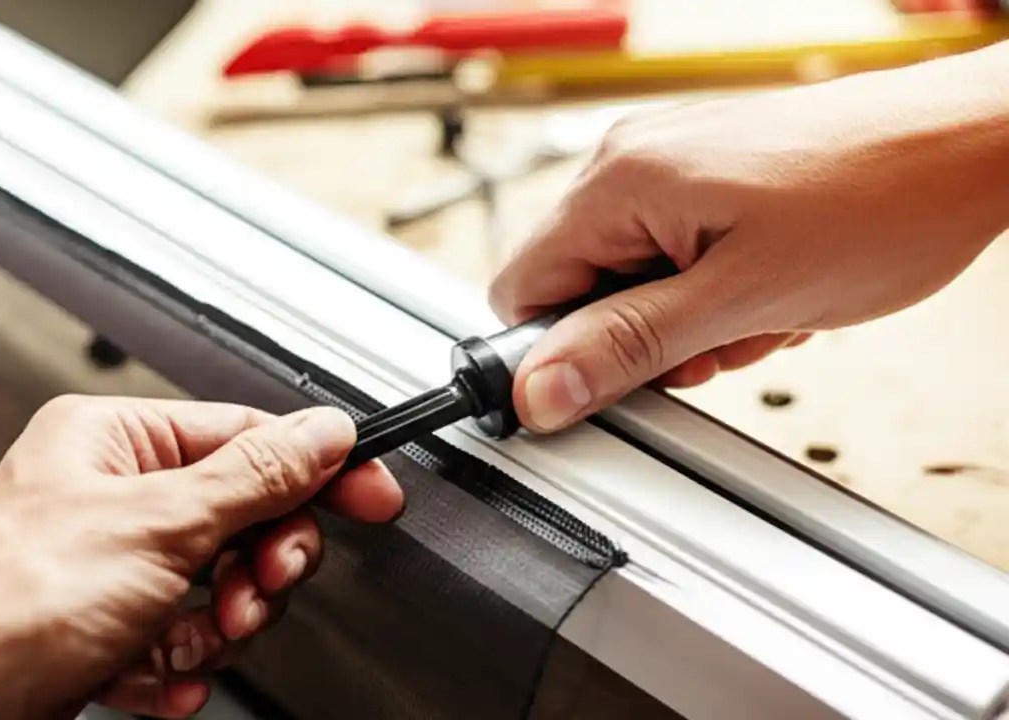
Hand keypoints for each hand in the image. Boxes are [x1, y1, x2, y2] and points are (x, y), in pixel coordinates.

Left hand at [0, 396, 400, 718]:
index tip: (370, 495)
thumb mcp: (162, 524)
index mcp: (117, 439)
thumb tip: (324, 433)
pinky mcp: (107, 624)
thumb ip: (256, 476)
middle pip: (243, 518)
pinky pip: (182, 636)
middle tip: (257, 590)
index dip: (317, 470)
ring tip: (194, 641)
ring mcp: (112, 563)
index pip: (248, 437)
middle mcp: (114, 493)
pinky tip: (155, 676)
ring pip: (220, 586)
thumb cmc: (11, 600)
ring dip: (220, 625)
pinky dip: (179, 664)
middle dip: (257, 568)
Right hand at [490, 44, 1008, 431]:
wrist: (972, 147)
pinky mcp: (706, 169)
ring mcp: (670, 159)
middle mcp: (631, 158)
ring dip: (685, 318)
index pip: (520, 289)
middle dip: (641, 337)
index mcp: (619, 181)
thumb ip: (625, 348)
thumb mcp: (739, 302)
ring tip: (758, 311)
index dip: (559, 351)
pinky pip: (672, 250)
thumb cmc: (880, 204)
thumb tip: (537, 391)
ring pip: (630, 276)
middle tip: (717, 342)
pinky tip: (768, 286)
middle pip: (578, 286)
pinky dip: (712, 287)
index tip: (617, 378)